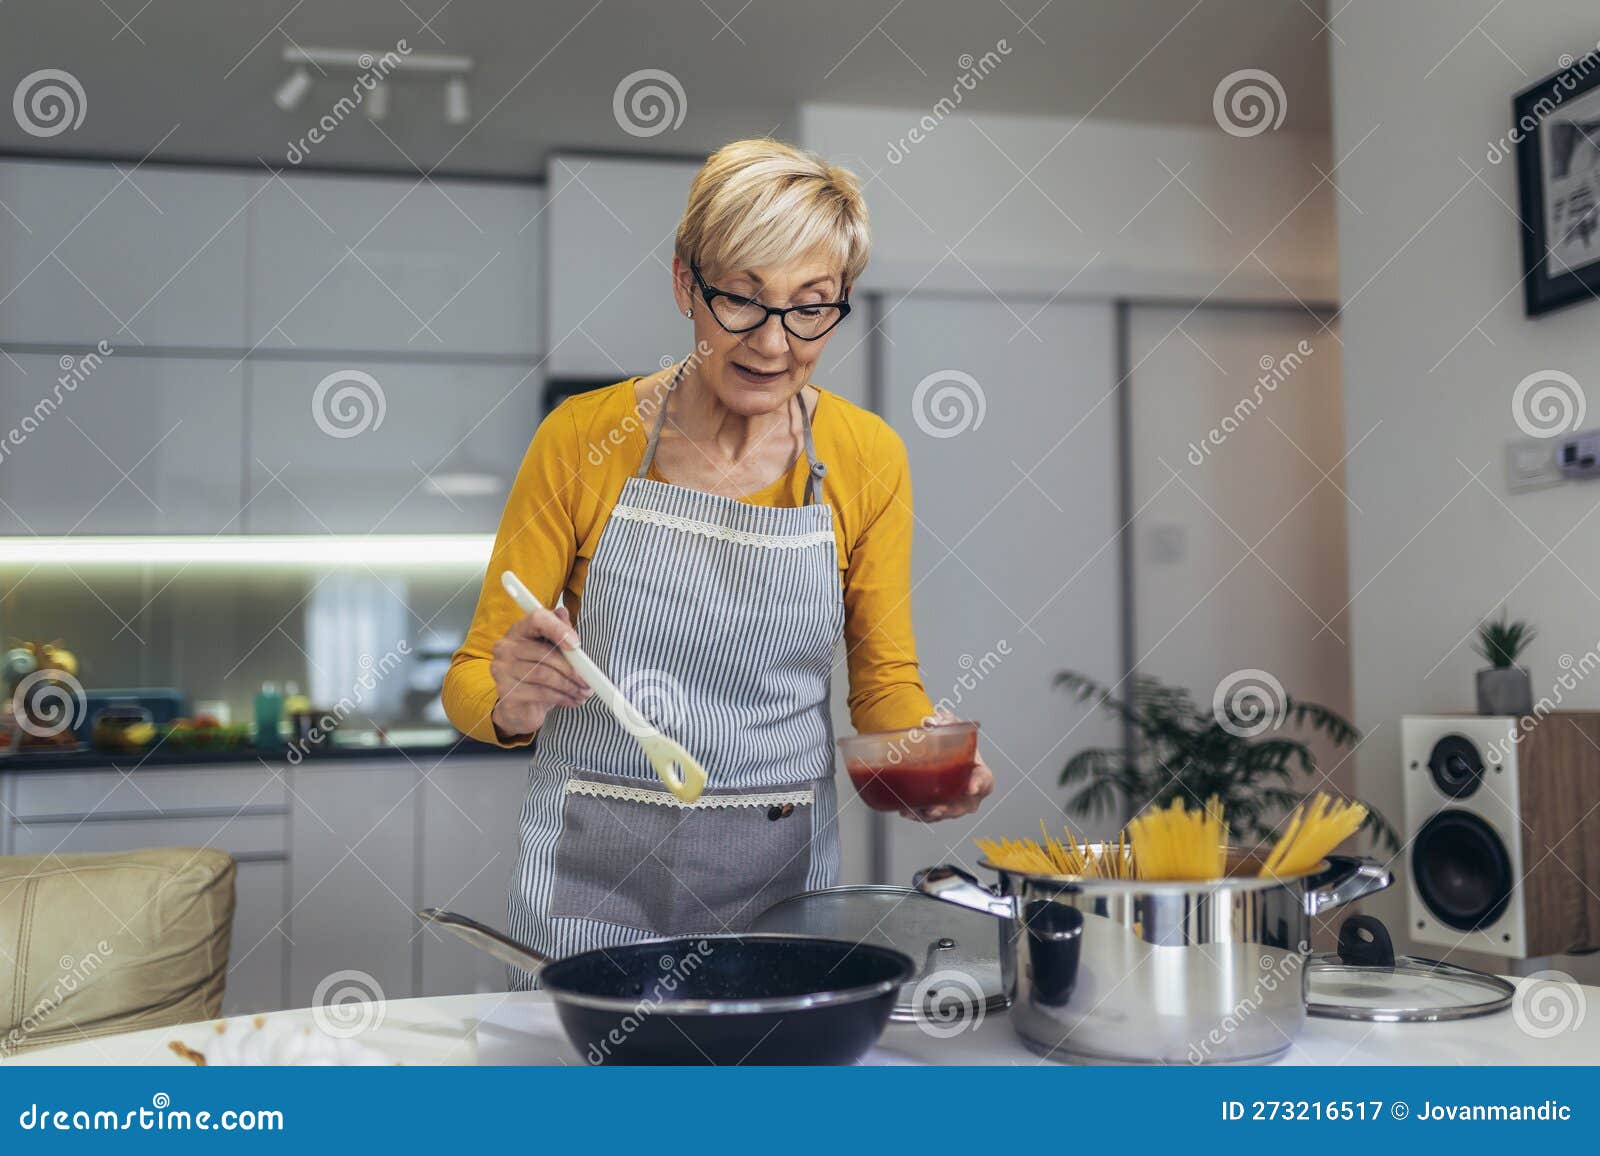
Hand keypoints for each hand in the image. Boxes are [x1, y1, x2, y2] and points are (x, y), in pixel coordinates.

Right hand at [489, 605, 590, 739]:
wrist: (522, 707)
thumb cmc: (541, 674)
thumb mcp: (554, 651)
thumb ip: (559, 631)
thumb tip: (563, 613)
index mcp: (520, 630)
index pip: (537, 619)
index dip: (558, 629)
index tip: (577, 645)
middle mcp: (505, 646)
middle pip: (545, 653)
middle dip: (572, 669)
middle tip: (590, 681)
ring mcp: (501, 669)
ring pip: (544, 675)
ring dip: (570, 686)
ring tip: (584, 693)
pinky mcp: (505, 691)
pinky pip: (540, 692)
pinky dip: (562, 697)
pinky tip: (573, 700)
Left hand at [898, 710, 993, 822]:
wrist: (936, 748)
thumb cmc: (951, 739)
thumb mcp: (951, 725)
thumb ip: (946, 721)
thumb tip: (933, 721)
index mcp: (978, 771)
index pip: (985, 780)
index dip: (979, 784)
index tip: (971, 788)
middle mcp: (969, 791)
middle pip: (963, 806)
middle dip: (948, 810)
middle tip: (934, 809)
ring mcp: (954, 801)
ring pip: (944, 814)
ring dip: (928, 815)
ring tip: (911, 811)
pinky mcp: (939, 806)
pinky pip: (930, 815)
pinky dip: (917, 815)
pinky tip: (905, 811)